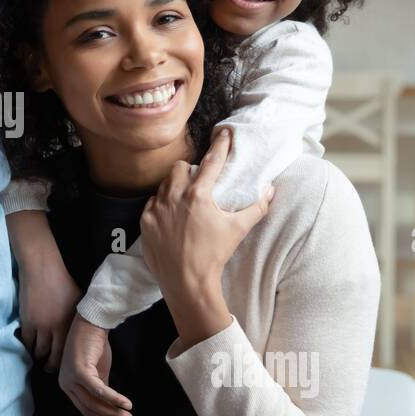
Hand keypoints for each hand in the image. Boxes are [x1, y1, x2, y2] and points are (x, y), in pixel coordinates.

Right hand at [17, 246, 81, 372]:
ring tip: (36, 357)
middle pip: (53, 357)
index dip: (63, 362)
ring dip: (36, 357)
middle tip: (46, 366)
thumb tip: (79, 336)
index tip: (60, 364)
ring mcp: (42, 326)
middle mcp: (58, 328)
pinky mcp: (28, 322)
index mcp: (72, 324)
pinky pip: (27, 342)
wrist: (42, 269)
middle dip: (49, 365)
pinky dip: (27, 346)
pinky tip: (28, 346)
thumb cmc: (62, 283)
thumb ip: (76, 321)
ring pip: (38, 352)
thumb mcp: (77, 302)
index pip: (68, 353)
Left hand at [59, 316, 131, 415]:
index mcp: (69, 387)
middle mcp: (66, 385)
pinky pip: (98, 391)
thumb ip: (102, 390)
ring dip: (114, 412)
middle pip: (90, 410)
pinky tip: (126, 403)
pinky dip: (113, 399)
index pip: (86, 410)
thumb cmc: (94, 346)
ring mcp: (70, 378)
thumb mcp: (98, 372)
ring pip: (93, 403)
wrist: (92, 323)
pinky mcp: (79, 371)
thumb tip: (113, 407)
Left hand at [139, 128, 272, 295]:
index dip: (220, 145)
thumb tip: (270, 190)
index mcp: (198, 195)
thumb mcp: (237, 230)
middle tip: (199, 181)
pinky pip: (152, 203)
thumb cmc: (214, 256)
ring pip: (164, 184)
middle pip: (179, 167)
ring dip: (175, 186)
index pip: (211, 161)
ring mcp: (156, 209)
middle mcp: (174, 197)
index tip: (224, 133)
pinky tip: (171, 217)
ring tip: (185, 200)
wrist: (187, 282)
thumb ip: (256, 207)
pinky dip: (162, 205)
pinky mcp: (144, 222)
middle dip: (189, 169)